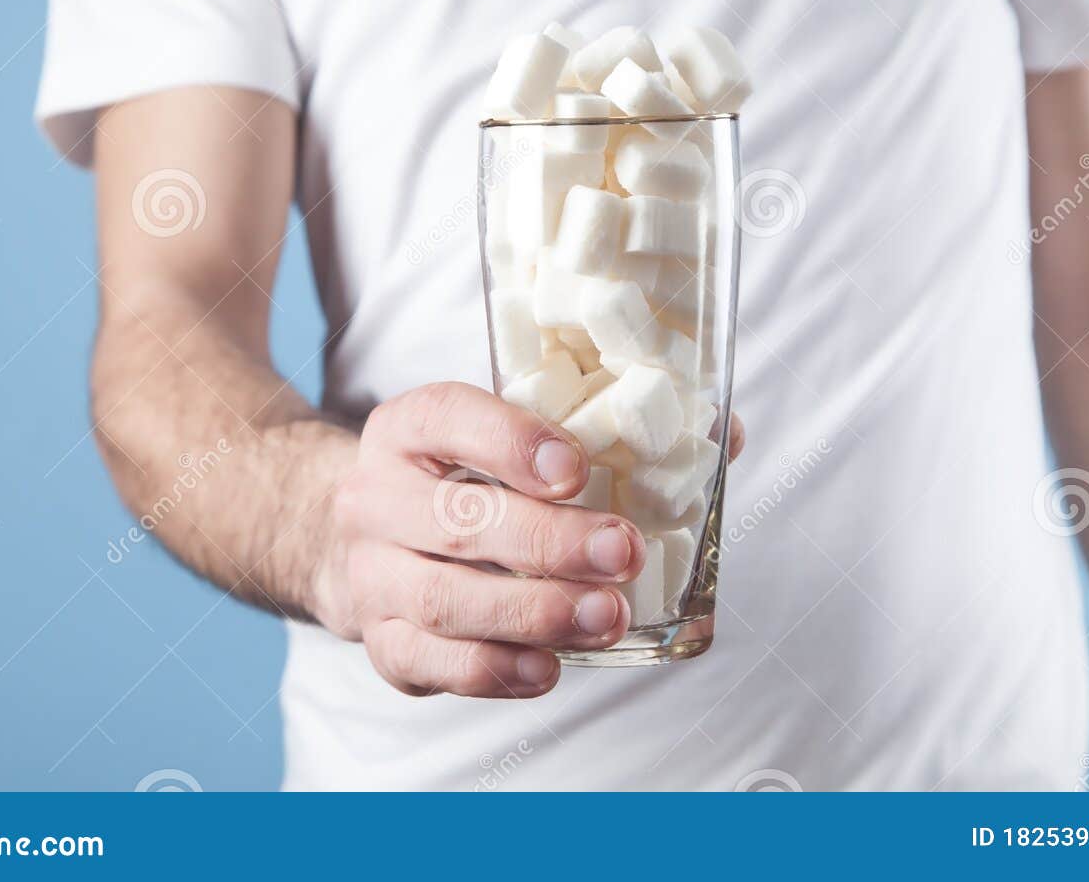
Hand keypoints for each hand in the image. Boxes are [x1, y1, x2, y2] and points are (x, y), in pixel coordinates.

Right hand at [310, 381, 740, 699]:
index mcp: (409, 427)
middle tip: (622, 552)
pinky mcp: (381, 641)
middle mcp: (375, 497)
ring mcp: (370, 574)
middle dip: (549, 542)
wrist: (362, 542)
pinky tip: (550, 667)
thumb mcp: (504, 439)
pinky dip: (494, 671)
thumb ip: (604, 433)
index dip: (513, 441)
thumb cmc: (462, 482)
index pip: (448, 415)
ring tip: (608, 616)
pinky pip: (432, 664)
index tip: (576, 470)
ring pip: (445, 599)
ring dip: (535, 612)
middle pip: (457, 518)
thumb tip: (725, 437)